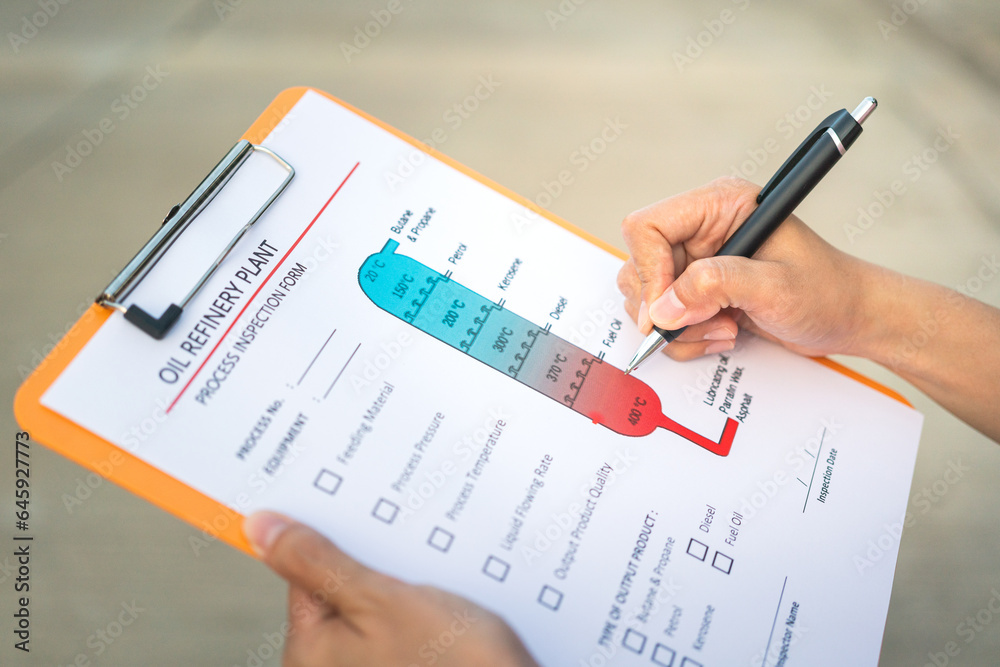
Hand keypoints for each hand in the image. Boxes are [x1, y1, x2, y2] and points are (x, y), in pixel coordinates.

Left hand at [243, 512, 538, 666]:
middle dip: (378, 558)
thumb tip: (260, 527)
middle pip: (344, 588)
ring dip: (409, 580)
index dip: (335, 535)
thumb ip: (319, 563)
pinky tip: (457, 594)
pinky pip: (409, 626)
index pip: (306, 573)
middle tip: (411, 529)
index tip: (359, 501)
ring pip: (382, 605)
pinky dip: (429, 605)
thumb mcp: (381, 600)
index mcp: (311, 655)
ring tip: (443, 564)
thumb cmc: (451, 666)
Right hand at [616, 177, 881, 360]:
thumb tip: (664, 307)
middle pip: (640, 265)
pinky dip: (685, 337)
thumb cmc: (828, 292)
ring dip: (679, 327)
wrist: (850, 318)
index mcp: (719, 205)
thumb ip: (717, 286)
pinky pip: (663, 318)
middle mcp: (701, 229)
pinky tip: (722, 334)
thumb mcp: (777, 287)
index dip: (648, 270)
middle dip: (667, 307)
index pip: (648, 227)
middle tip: (706, 323)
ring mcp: (697, 261)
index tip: (665, 310)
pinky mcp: (697, 291)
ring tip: (723, 330)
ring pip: (647, 297)